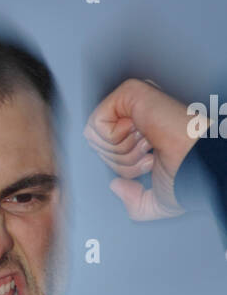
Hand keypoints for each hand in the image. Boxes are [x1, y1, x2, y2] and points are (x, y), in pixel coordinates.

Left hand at [83, 77, 198, 220]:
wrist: (197, 162)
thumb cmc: (187, 175)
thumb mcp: (157, 202)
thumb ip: (135, 202)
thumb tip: (116, 186)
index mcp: (143, 134)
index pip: (106, 152)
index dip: (123, 167)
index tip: (152, 162)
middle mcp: (137, 115)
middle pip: (98, 146)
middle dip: (122, 160)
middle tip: (151, 152)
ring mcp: (133, 102)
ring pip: (96, 136)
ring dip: (123, 150)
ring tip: (149, 142)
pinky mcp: (129, 92)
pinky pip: (97, 122)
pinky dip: (116, 138)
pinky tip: (142, 132)